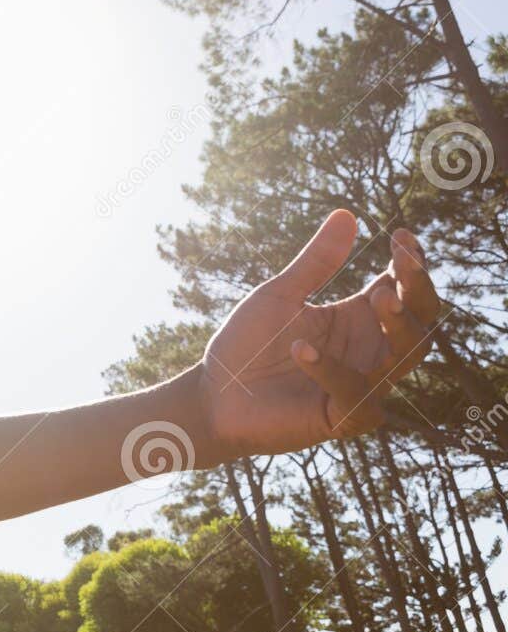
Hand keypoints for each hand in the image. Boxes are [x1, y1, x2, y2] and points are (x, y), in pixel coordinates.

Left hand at [199, 209, 440, 457]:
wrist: (211, 396)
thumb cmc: (246, 346)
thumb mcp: (280, 296)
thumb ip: (316, 262)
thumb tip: (347, 213)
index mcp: (358, 320)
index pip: (403, 290)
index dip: (410, 265)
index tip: (400, 236)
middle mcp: (369, 352)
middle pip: (420, 321)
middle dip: (418, 289)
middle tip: (402, 262)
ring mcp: (361, 386)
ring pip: (407, 356)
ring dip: (397, 325)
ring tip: (378, 297)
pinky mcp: (343, 418)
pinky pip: (357, 395)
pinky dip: (332, 370)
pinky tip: (300, 347)